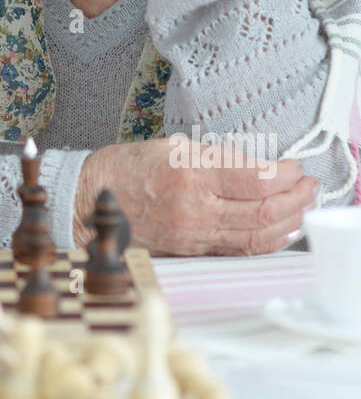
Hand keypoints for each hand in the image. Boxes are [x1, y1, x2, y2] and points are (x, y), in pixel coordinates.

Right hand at [74, 137, 319, 255]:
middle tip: (310, 186)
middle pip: (263, 211)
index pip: (255, 179)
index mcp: (189, 174)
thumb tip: (256, 166)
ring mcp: (193, 236)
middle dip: (296, 199)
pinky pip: (238, 250)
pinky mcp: (190, 252)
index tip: (295, 166)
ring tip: (304, 207)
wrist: (89, 203)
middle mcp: (194, 209)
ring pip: (256, 236)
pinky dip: (266, 241)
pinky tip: (281, 231)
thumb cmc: (125, 169)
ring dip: (289, 222)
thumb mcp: (169, 146)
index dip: (285, 175)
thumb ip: (214, 156)